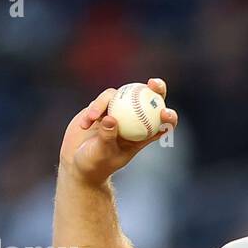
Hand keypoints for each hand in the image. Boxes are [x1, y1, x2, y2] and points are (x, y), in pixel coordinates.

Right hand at [58, 78, 177, 184]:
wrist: (78, 162)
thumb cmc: (96, 163)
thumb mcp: (102, 154)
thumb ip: (107, 137)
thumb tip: (111, 118)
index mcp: (143, 136)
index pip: (163, 125)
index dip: (169, 117)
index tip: (165, 113)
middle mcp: (134, 120)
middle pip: (150, 99)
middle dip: (156, 88)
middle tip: (152, 83)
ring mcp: (118, 111)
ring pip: (121, 95)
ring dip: (105, 103)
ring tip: (93, 118)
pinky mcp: (102, 107)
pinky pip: (101, 101)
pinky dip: (93, 109)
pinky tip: (85, 123)